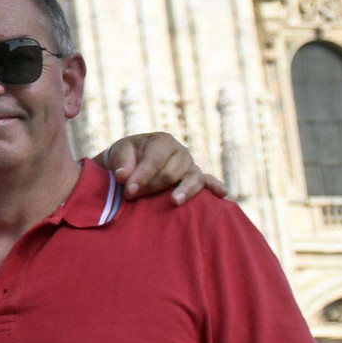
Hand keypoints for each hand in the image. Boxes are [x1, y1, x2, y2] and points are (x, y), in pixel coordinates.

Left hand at [99, 130, 216, 203]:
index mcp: (162, 141)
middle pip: (170, 173)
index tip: (129, 190)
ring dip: (183, 191)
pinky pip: (208, 181)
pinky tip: (222, 193)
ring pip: (190, 179)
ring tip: (174, 201)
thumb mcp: (119, 153)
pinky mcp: (196, 178)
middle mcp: (180, 152)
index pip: (155, 160)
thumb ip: (121, 162)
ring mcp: (190, 165)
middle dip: (151, 186)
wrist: (133, 163)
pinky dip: (215, 186)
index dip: (142, 176)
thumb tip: (124, 176)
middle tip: (131, 196)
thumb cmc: (127, 157)